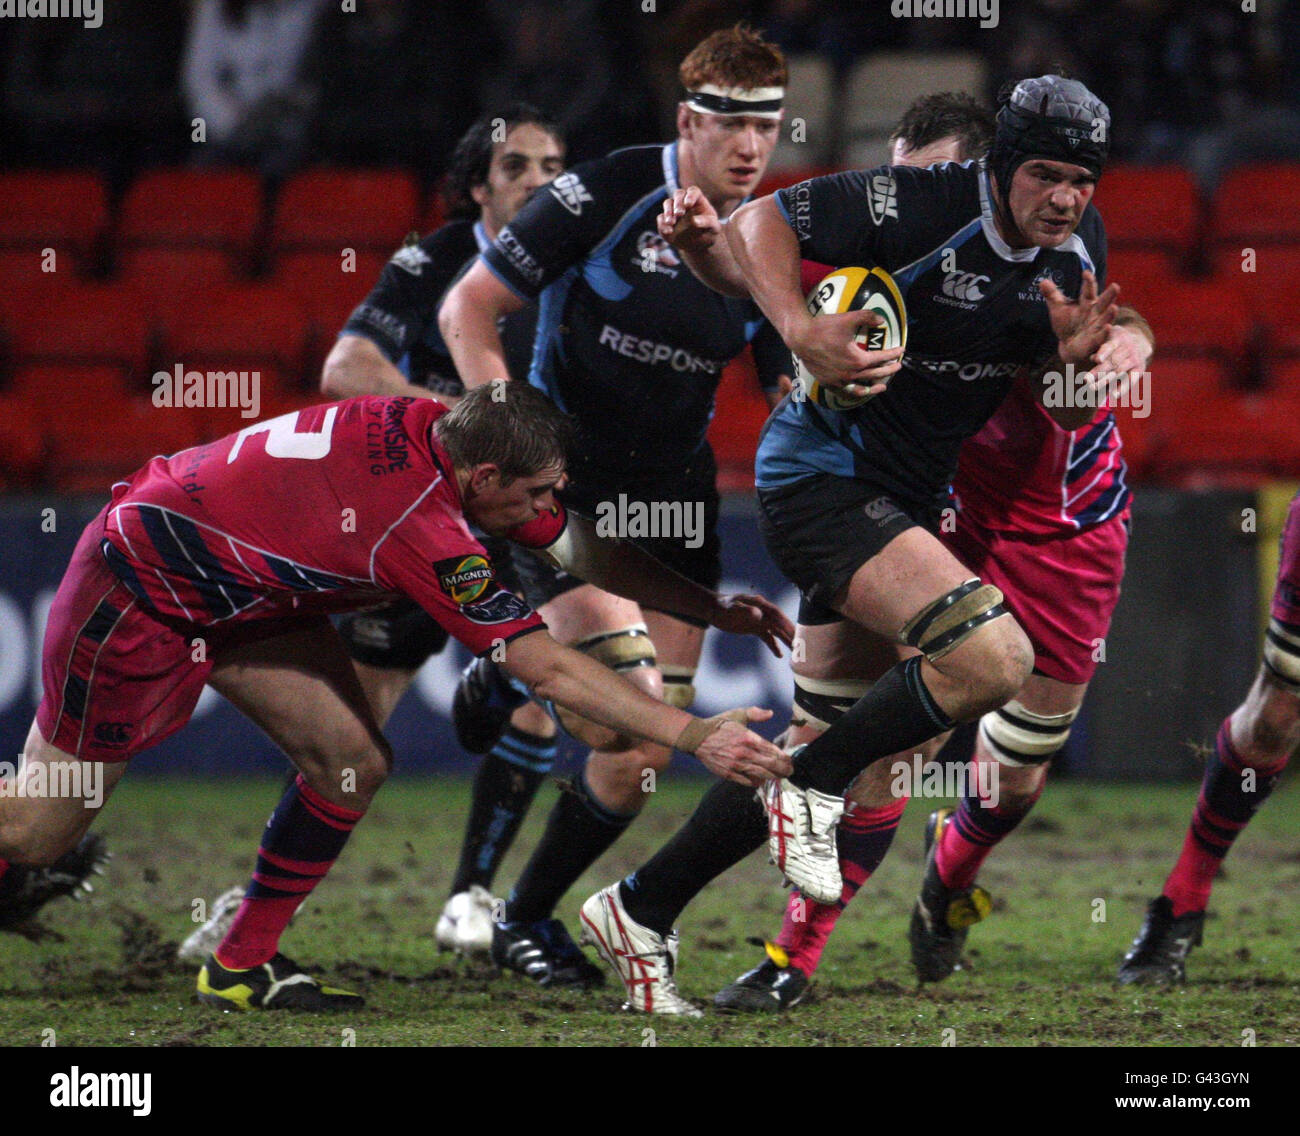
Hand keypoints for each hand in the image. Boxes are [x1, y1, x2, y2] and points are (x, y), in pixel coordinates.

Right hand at [658, 186, 720, 254]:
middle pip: (678, 194)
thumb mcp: (714, 228)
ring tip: (671, 223)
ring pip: (667, 203)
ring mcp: (674, 210)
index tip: (688, 205)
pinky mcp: (666, 221)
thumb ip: (707, 222)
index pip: (693, 191)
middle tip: (679, 214)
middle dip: (678, 203)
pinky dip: (662, 224)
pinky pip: (661, 218)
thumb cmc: (710, 232)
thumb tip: (694, 220)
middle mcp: (684, 201)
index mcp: (698, 199)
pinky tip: (668, 232)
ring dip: (668, 212)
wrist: (700, 244)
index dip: (690, 196)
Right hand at [692, 708, 792, 785]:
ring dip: (774, 777)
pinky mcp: (729, 774)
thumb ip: (755, 713)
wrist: (697, 737)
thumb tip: (770, 713)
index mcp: (748, 737)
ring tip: (780, 776)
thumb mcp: (738, 714)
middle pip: (771, 765)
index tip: (789, 760)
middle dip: (784, 769)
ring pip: (762, 775)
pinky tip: (762, 780)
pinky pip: (748, 782)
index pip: (773, 751)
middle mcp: (744, 753)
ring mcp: (737, 765)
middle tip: (789, 771)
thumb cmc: (719, 725)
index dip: (784, 758)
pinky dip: (757, 782)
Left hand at [709, 593, 794, 656]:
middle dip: (791, 634)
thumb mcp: (732, 608)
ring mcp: (760, 620)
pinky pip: (767, 637)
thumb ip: (744, 610)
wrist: (714, 609)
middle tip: (801, 645)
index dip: (786, 624)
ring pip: (776, 631)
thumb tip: (757, 614)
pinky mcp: (755, 628)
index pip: (777, 615)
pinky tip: (779, 655)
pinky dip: (773, 645)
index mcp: (760, 605)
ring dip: (786, 640)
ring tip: (796, 652)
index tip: (795, 634)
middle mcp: (763, 612)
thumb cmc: (722, 606)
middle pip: (780, 624)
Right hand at [788, 310, 904, 396]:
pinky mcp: (828, 382)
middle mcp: (850, 374)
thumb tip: (882, 320)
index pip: (881, 358)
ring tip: (882, 386)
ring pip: (860, 388)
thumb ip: (867, 317)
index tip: (901, 350)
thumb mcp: (848, 318)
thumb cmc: (824, 327)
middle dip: (888, 370)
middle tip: (898, 366)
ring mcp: (838, 380)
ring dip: (873, 387)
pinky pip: (844, 392)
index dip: (893, 354)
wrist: (801, 338)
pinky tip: (858, 391)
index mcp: (857, 360)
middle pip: (874, 374)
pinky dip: (854, 393)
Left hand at [1039, 269, 1119, 370]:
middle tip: (1115, 286)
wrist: (1070, 345)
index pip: (1088, 290)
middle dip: (1109, 295)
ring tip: (1114, 307)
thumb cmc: (1067, 324)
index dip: (1088, 282)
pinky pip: (1102, 337)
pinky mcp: (1097, 340)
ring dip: (1110, 314)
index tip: (1086, 272)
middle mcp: (1096, 313)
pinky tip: (1108, 328)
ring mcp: (1098, 326)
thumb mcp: (1058, 309)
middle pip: (1103, 302)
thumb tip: (1042, 281)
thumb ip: (1052, 295)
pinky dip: (1105, 333)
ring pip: (1106, 319)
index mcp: (1087, 303)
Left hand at [1086, 321, 1151, 409]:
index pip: (1110, 346)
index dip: (1104, 352)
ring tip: (1092, 388)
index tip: (1097, 360)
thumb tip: (1092, 359)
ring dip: (1105, 380)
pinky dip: (1122, 388)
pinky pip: (1131, 379)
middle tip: (1086, 379)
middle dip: (1099, 371)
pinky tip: (1113, 395)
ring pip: (1119, 371)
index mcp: (1118, 336)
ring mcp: (1135, 358)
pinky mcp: (1140, 368)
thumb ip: (1097, 344)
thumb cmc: (1114, 341)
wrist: (1139, 342)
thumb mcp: (1106, 336)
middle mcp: (1129, 347)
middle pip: (1113, 361)